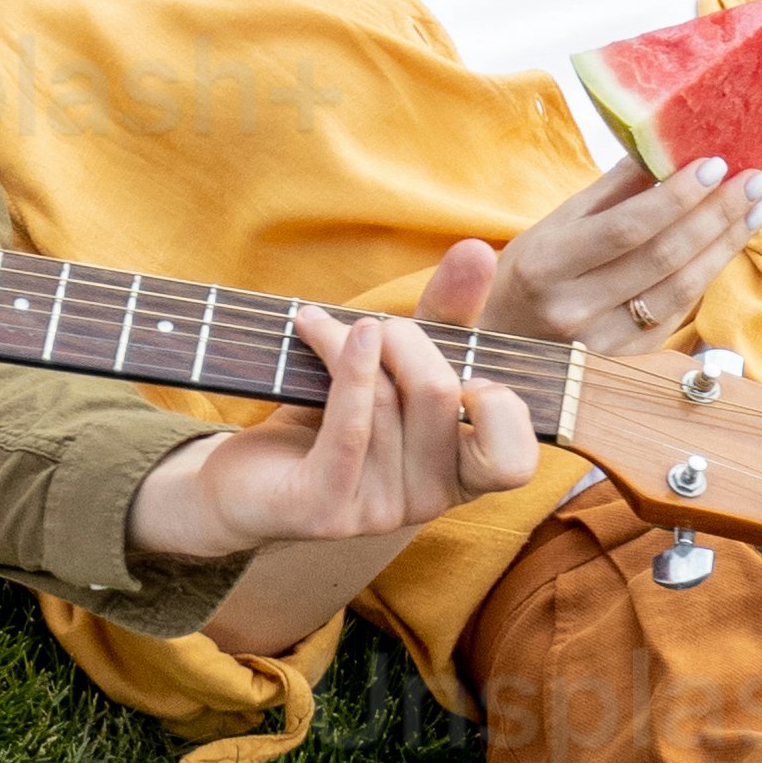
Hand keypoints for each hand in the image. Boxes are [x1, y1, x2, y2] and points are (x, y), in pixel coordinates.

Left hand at [127, 240, 562, 602]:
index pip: (516, 461)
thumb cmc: (329, 417)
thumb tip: (478, 250)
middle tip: (373, 325)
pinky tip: (321, 326)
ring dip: (351, 340)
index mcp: (462, 476)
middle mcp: (429, 503)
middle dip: (406, 339)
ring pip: (387, 399)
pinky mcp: (325, 508)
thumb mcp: (394, 365)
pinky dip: (344, 365)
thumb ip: (444, 316)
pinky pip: (350, 424)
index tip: (469, 370)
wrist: (244, 478)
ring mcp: (378, 512)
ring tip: (318, 323)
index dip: (502, 408)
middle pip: (442, 396)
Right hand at [476, 141, 761, 356]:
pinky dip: (708, 274)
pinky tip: (728, 246)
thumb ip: (607, 193)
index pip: (627, 227)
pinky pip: (679, 312)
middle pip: (664, 257)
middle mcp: (574, 308)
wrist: (504, 349)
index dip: (677, 196)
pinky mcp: (627, 362)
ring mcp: (602, 343)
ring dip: (726, 245)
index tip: (715, 163)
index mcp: (548, 265)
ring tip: (755, 209)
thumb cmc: (527, 278)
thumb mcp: (549, 229)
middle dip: (717, 214)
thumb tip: (661, 146)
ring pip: (682, 289)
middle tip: (755, 180)